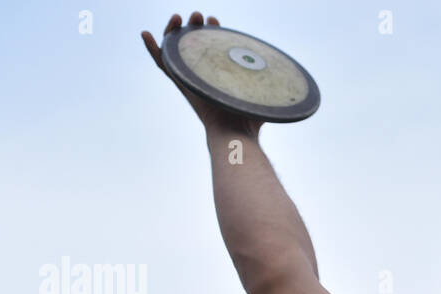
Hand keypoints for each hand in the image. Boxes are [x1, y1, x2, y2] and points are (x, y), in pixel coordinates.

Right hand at [141, 12, 263, 136]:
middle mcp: (201, 75)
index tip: (215, 20)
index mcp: (217, 75)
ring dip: (174, 31)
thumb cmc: (250, 118)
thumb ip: (270, 82)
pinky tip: (145, 34)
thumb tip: (295, 81)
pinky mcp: (179, 83)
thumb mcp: (262, 92)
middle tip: (199, 15)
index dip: (210, 32)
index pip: (209, 49)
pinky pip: (162, 64)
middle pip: (191, 45)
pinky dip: (152, 48)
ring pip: (175, 50)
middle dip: (193, 26)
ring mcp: (189, 78)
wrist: (235, 131)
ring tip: (179, 17)